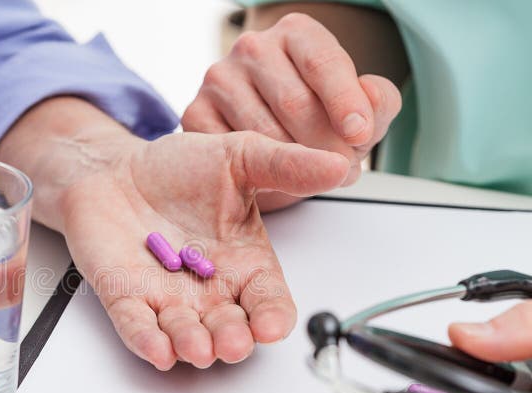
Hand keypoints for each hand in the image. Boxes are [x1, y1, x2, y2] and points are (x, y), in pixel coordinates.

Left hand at [60, 130, 348, 369]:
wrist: (116, 169)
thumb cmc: (177, 170)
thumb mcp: (238, 158)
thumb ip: (286, 166)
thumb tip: (338, 164)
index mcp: (242, 263)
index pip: (267, 300)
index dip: (272, 317)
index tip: (272, 325)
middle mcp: (208, 289)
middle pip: (229, 328)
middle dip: (232, 340)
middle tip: (234, 342)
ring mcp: (165, 297)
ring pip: (184, 334)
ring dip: (192, 345)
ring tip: (199, 348)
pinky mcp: (125, 296)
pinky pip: (135, 325)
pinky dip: (145, 340)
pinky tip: (157, 350)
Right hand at [182, 13, 401, 208]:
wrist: (264, 141)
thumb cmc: (315, 120)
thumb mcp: (358, 113)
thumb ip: (378, 103)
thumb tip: (370, 97)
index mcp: (296, 33)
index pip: (323, 63)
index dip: (345, 101)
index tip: (359, 133)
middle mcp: (253, 47)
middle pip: (295, 103)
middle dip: (326, 147)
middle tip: (344, 171)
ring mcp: (219, 78)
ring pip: (262, 133)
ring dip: (295, 166)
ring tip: (313, 177)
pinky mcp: (195, 112)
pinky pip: (228, 150)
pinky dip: (255, 171)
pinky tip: (272, 174)